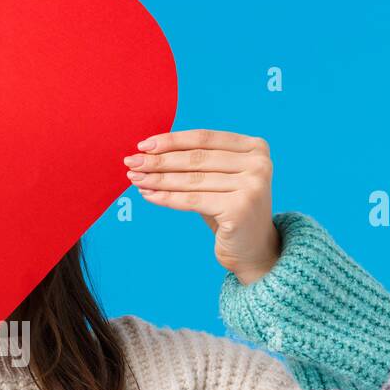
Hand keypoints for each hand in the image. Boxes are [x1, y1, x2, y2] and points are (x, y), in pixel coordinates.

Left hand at [125, 129, 278, 284]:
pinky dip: (166, 197)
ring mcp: (252, 185)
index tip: (143, 145)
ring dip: (158, 179)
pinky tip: (147, 195)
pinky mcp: (240, 208)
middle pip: (196, 158)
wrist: (254, 250)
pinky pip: (192, 200)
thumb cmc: (230, 212)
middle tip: (131, 162)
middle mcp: (258, 163)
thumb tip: (150, 152)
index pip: (204, 138)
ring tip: (135, 178)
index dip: (172, 140)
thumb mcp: (218, 180)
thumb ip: (197, 162)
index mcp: (255, 147)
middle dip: (159, 160)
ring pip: (192, 179)